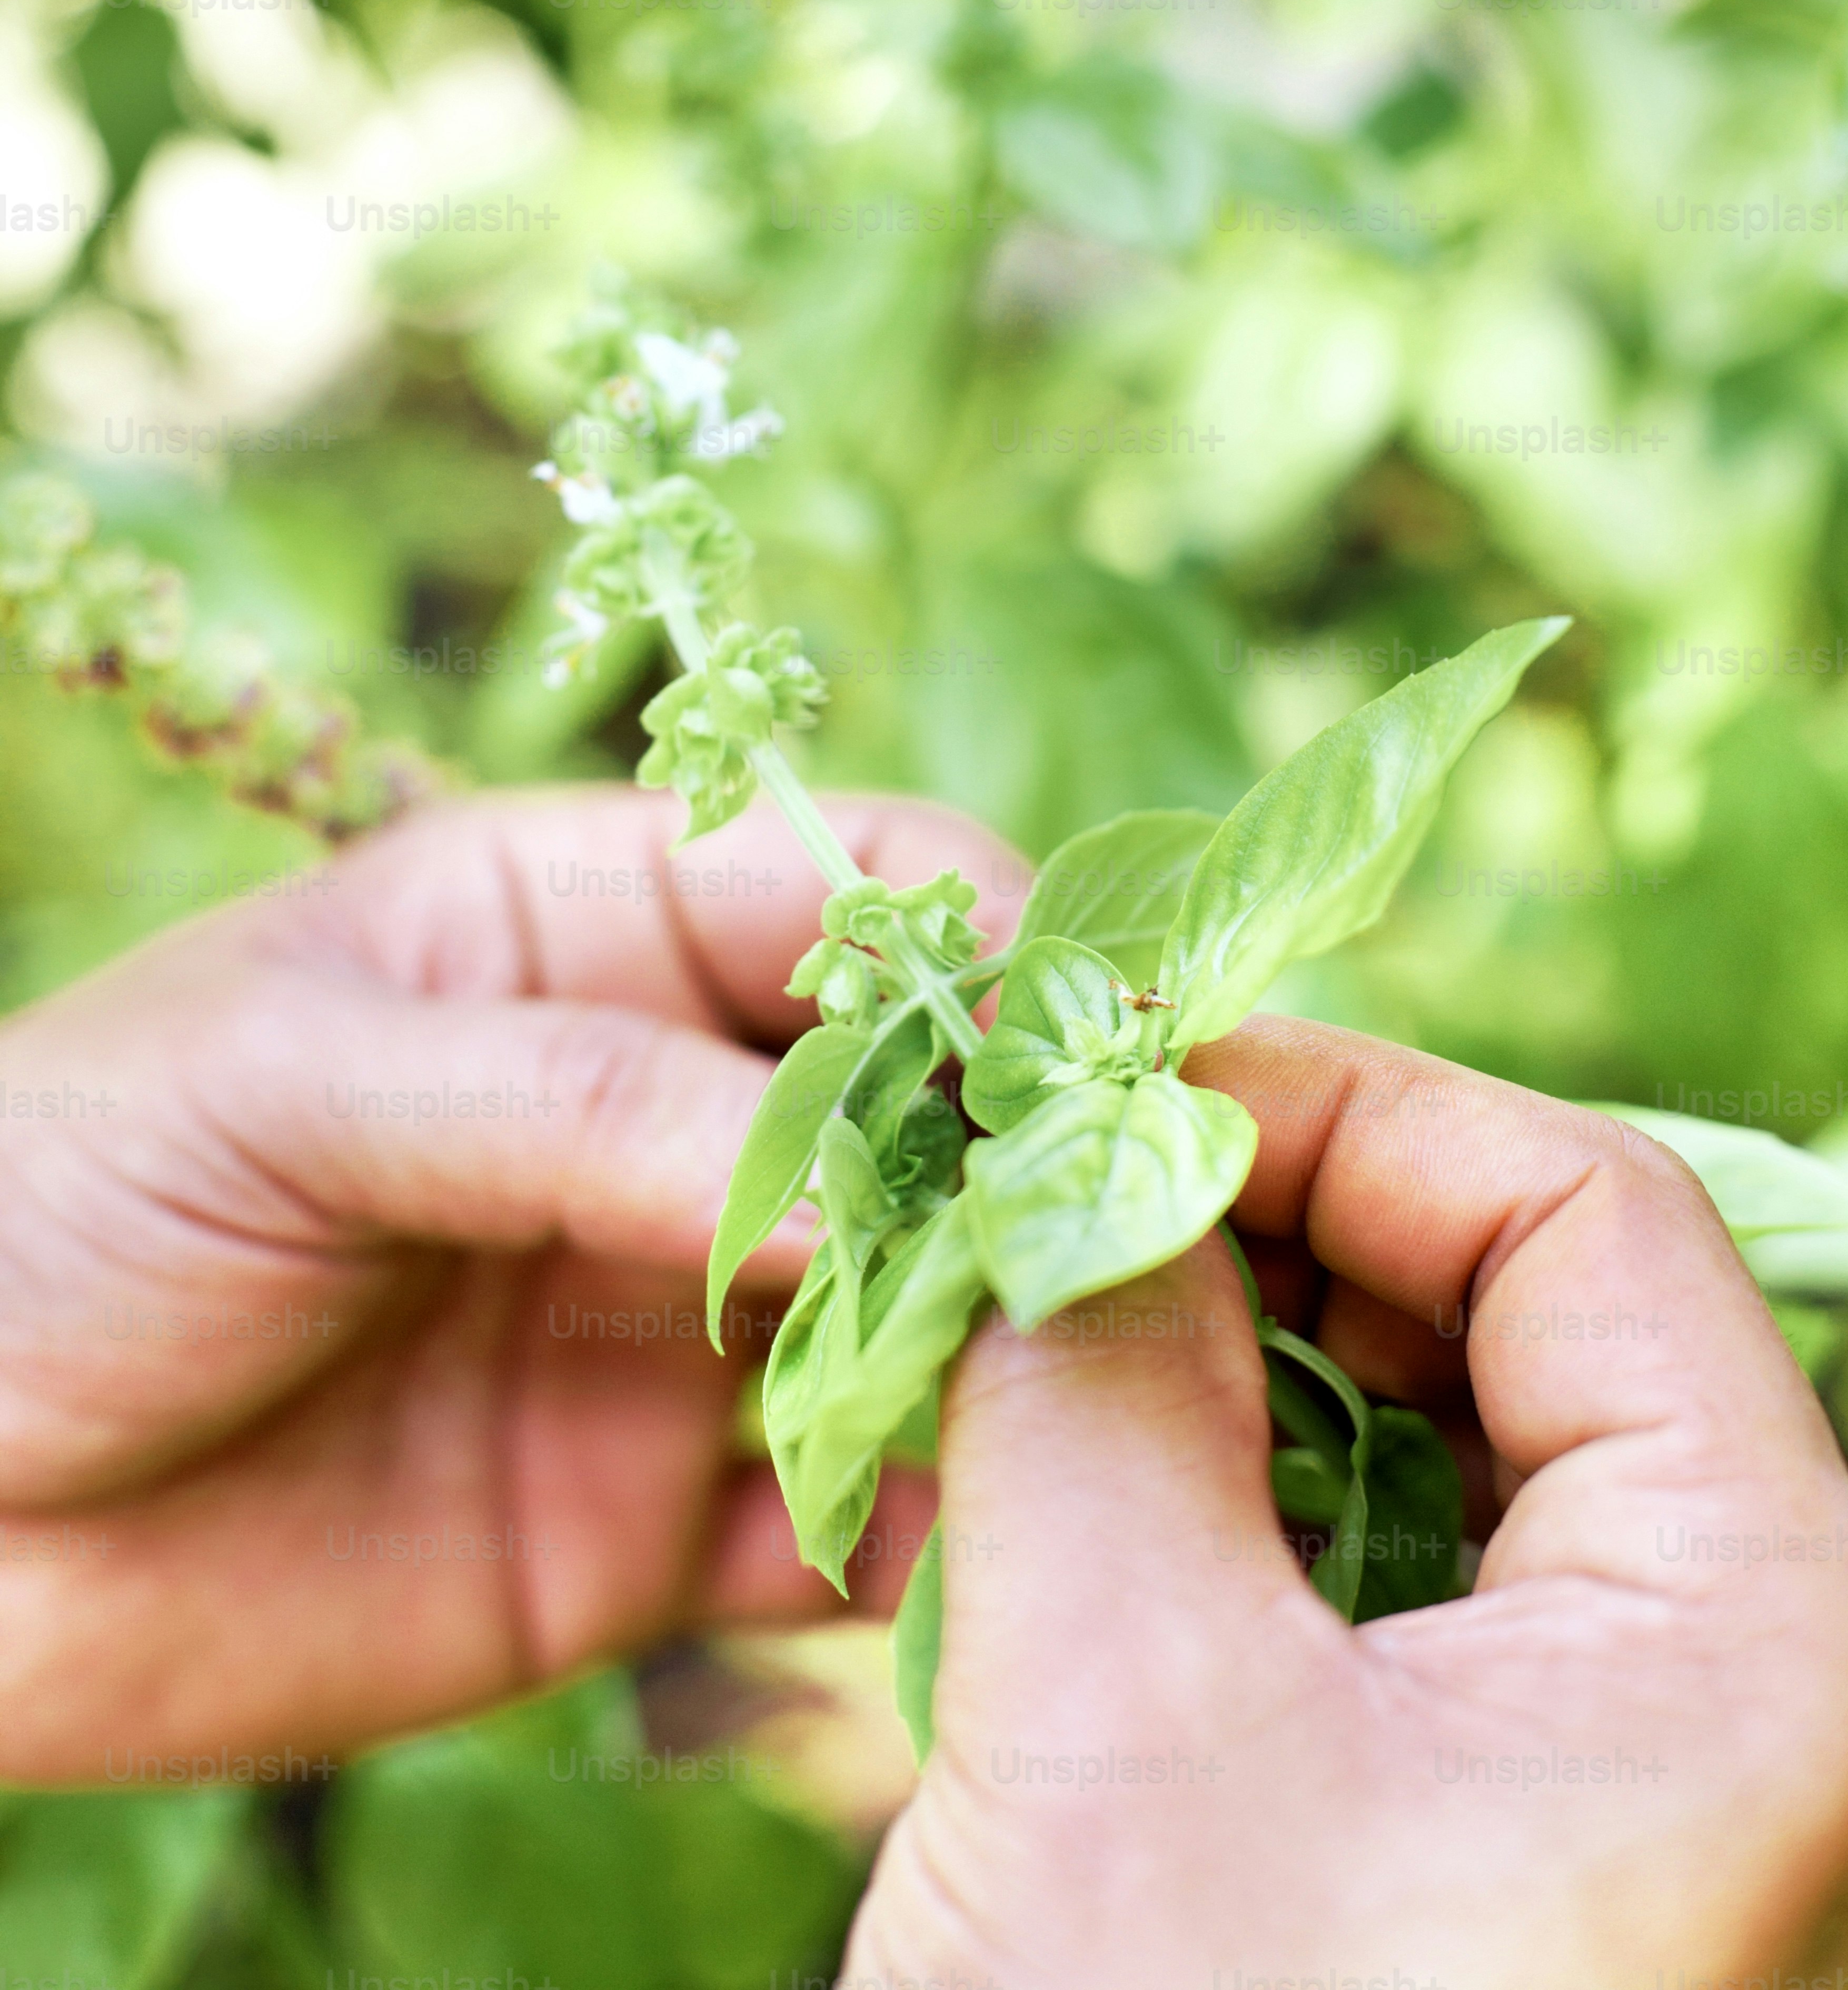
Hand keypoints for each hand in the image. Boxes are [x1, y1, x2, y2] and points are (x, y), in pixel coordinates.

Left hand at [0, 786, 1025, 1782]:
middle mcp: (661, 1112)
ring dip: (1016, 1354)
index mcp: (582, 932)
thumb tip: (859, 1177)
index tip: (1093, 1048)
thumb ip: (578, 1108)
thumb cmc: (57, 1204)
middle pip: (925, 1108)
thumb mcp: (296, 1085)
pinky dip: (928, 1536)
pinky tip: (994, 1557)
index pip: (855, 888)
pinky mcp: (644, 1522)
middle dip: (1035, 1162)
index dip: (990, 951)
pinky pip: (840, 1521)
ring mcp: (666, 1318)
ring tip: (1105, 1414)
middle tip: (1140, 1246)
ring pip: (917, 1314)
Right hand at [853, 1018, 1847, 1989]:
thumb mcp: (1123, 1688)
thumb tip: (1059, 1123)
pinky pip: (1405, 1566)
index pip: (1583, 1214)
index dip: (1344, 1101)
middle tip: (1056, 1168)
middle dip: (1276, 1219)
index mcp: (1767, 1623)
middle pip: (1528, 1305)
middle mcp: (1752, 1675)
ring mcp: (1645, 1761)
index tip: (1123, 1063)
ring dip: (1239, 1348)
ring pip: (1451, 1428)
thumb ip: (1098, 1361)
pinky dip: (1245, 1487)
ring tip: (1041, 1309)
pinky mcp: (1522, 1823)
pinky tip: (1084, 1468)